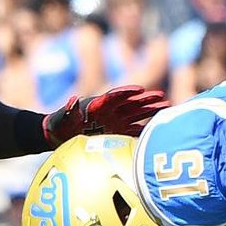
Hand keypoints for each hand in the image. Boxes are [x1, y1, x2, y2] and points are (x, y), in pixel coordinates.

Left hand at [42, 84, 171, 145]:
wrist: (58, 135)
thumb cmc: (58, 124)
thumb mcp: (61, 117)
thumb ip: (69, 110)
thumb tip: (73, 100)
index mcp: (98, 104)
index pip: (115, 96)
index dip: (128, 92)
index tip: (140, 90)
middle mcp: (109, 111)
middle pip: (131, 103)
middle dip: (146, 99)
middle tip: (162, 96)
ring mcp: (114, 121)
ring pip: (136, 114)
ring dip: (150, 111)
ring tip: (167, 106)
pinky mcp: (116, 133)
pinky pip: (133, 130)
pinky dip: (144, 129)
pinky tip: (157, 130)